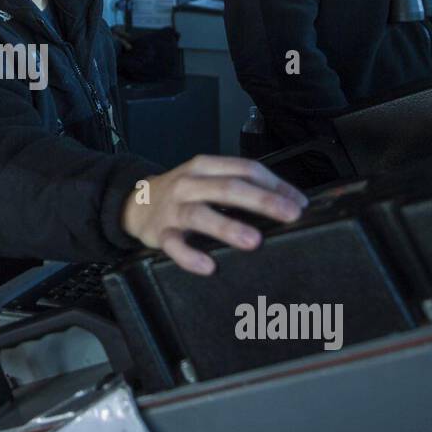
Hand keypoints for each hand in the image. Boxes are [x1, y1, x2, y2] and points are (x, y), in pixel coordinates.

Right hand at [121, 155, 307, 275]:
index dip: (274, 184)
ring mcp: (173, 208)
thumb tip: (286, 202)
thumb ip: (238, 185)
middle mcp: (188, 184)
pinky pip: (174, 245)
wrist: (134, 202)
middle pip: (228, 188)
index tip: (298, 203)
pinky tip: (207, 266)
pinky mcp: (160, 233)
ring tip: (253, 240)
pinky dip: (190, 256)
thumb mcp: (206, 178)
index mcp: (204, 166)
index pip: (244, 169)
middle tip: (289, 215)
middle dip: (262, 200)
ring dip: (228, 226)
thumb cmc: (181, 193)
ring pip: (201, 214)